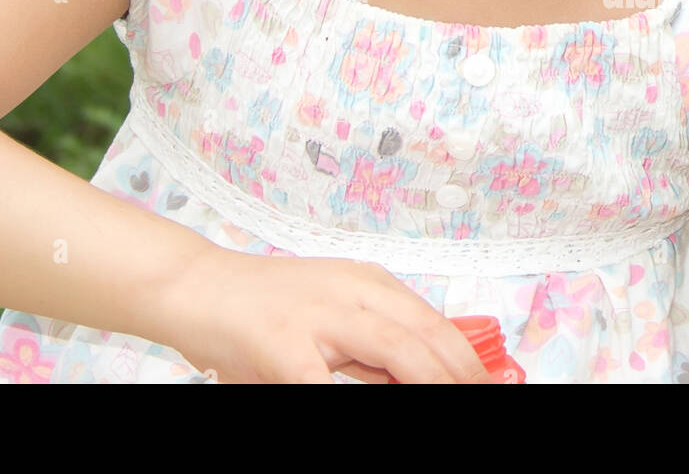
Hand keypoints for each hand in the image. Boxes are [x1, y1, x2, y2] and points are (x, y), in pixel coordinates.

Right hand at [163, 248, 496, 384]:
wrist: (196, 287)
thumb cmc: (259, 311)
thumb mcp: (327, 322)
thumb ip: (370, 352)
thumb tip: (417, 378)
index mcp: (367, 284)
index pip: (435, 326)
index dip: (469, 361)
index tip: (492, 386)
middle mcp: (352, 292)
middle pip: (427, 337)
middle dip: (463, 375)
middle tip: (488, 397)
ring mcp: (319, 316)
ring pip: (399, 350)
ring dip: (432, 381)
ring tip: (456, 400)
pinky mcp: (284, 345)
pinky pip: (327, 383)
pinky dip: (348, 395)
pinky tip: (360, 402)